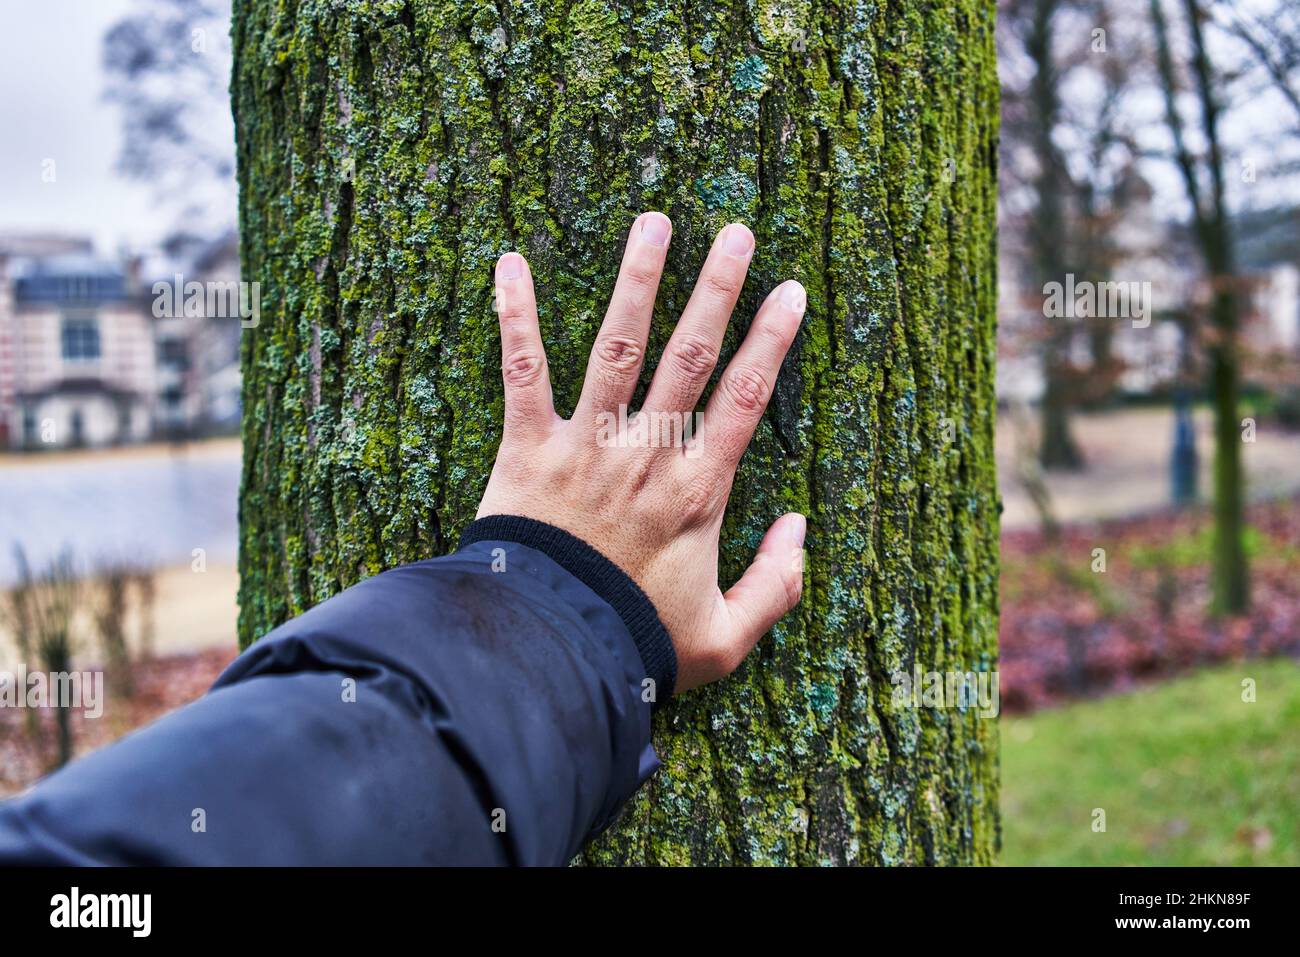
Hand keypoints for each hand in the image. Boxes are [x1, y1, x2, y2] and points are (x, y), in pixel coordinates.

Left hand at [476, 212, 806, 692]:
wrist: (546, 650)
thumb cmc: (636, 644)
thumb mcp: (725, 638)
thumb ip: (777, 585)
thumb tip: (800, 527)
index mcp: (697, 491)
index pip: (746, 398)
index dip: (772, 340)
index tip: (791, 291)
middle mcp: (647, 454)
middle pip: (691, 355)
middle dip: (718, 289)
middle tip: (738, 232)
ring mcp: (587, 444)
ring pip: (618, 347)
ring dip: (637, 281)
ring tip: (654, 221)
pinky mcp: (529, 448)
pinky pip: (523, 373)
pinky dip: (514, 317)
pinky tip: (510, 261)